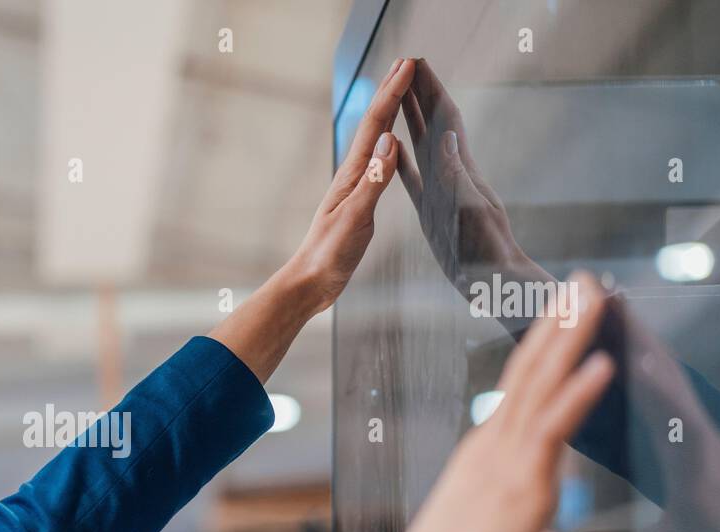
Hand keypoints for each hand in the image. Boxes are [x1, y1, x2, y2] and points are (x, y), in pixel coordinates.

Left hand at [283, 57, 414, 314]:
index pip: (376, 125)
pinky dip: (387, 144)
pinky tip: (390, 145)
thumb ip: (374, 181)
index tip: (409, 63)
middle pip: (374, 125)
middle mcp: (352, 175)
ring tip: (399, 91)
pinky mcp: (358, 202)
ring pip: (375, 140)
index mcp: (353, 176)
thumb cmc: (330, 255)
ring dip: (388, 112)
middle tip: (406, 62)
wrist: (311, 282)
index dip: (393, 92)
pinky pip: (377, 162)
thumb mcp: (356, 218)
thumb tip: (391, 140)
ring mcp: (354, 187)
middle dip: (390, 91)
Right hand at [375, 272, 616, 531]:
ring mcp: (504, 461)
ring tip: (593, 294)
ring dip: (571, 335)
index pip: (521, 387)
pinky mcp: (520, 485)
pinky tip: (602, 361)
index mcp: (485, 454)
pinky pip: (553, 428)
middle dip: (559, 321)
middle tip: (583, 279)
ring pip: (542, 384)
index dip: (546, 345)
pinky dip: (579, 392)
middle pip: (530, 369)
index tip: (566, 310)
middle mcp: (492, 446)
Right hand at [396, 59, 547, 313]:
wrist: (498, 282)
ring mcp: (444, 192)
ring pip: (425, 147)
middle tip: (405, 66)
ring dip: (413, 120)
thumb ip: (457, 176)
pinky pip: (416, 178)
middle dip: (421, 94)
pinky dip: (406, 160)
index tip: (417, 63)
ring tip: (400, 97)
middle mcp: (452, 177)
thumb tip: (446, 137)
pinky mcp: (436, 211)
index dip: (432, 91)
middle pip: (435, 125)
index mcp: (459, 174)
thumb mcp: (471, 213)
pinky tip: (398, 153)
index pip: (445, 121)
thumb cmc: (487, 254)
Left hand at [562, 300, 719, 531]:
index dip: (581, 371)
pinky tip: (642, 366)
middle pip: (638, 381)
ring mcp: (702, 454)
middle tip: (579, 289)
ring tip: (607, 306)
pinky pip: (682, 425)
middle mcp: (683, 446)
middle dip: (609, 336)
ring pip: (661, 389)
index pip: (611, 409)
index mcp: (663, 459)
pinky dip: (662, 395)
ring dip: (636, 346)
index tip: (551, 336)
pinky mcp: (712, 473)